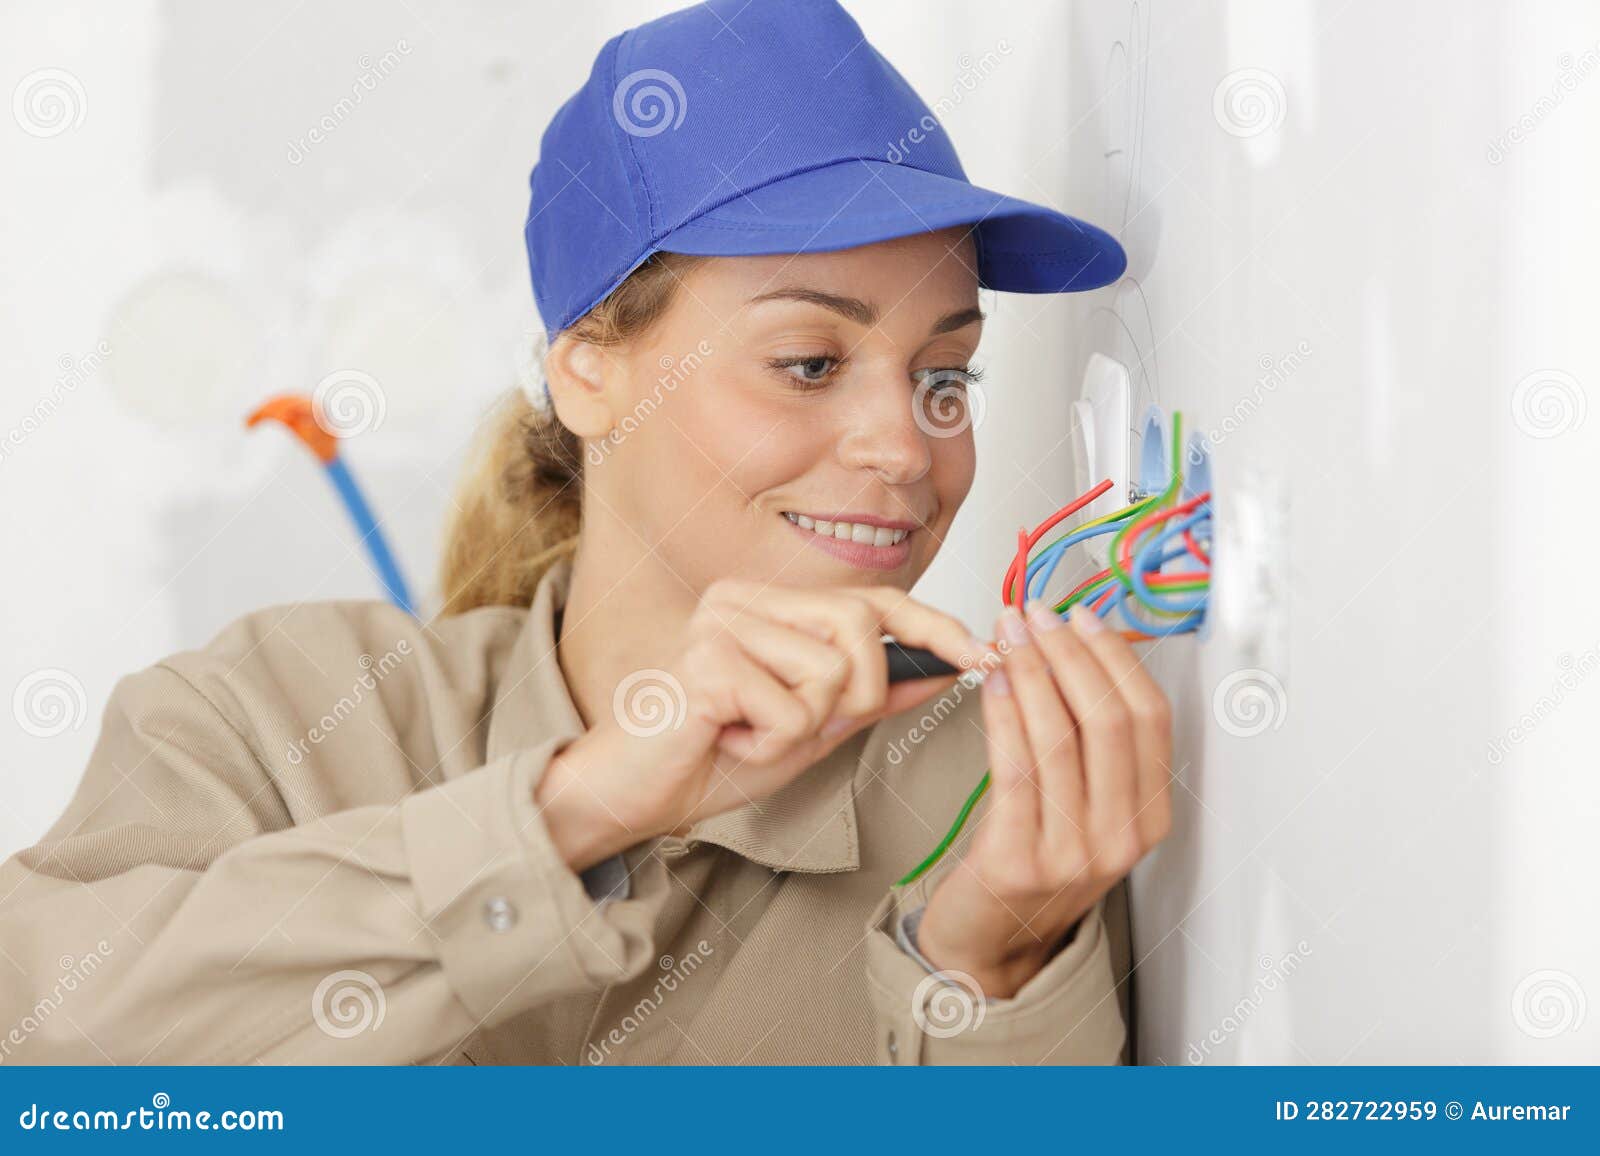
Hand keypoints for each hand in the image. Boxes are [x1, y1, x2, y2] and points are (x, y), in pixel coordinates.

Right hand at [537, 579, 987, 870]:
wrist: (631, 795)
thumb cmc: (709, 758)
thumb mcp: (810, 728)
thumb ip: (871, 697)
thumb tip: (944, 672)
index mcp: (767, 604)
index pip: (871, 600)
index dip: (934, 627)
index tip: (986, 655)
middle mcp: (742, 597)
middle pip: (860, 629)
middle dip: (854, 696)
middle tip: (795, 728)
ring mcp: (721, 621)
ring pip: (831, 673)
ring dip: (803, 726)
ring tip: (749, 734)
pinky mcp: (708, 659)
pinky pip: (792, 709)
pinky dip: (772, 744)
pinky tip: (726, 740)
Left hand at [916, 601, 1172, 998]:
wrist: (992, 940)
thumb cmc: (1037, 861)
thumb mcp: (1090, 807)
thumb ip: (1094, 744)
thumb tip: (1077, 650)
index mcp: (1149, 817)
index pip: (1150, 719)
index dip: (1116, 658)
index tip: (1083, 616)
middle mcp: (1121, 837)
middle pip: (1108, 720)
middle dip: (1070, 653)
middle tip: (1037, 614)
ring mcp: (1073, 853)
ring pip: (1061, 737)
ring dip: (1031, 671)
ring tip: (1007, 634)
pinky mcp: (1019, 859)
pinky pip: (1016, 769)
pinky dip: (1004, 713)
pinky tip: (991, 681)